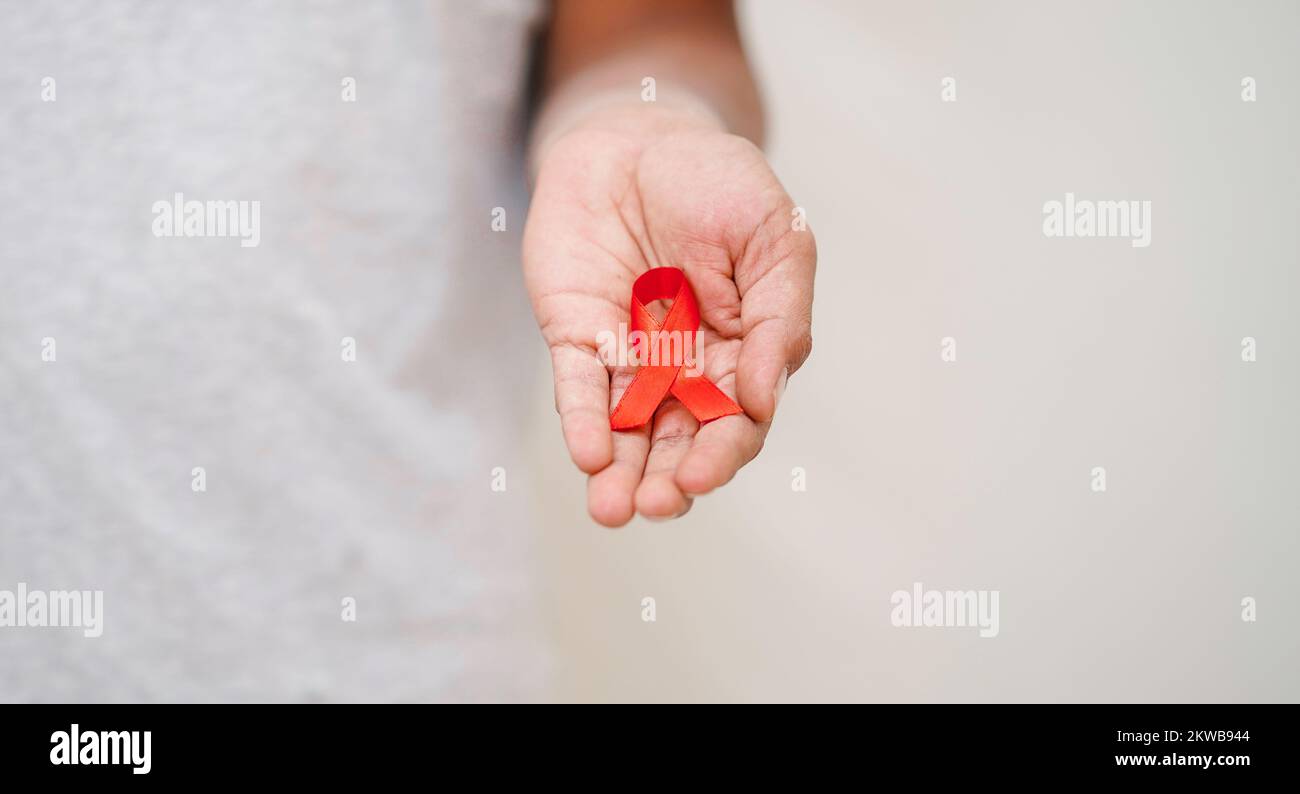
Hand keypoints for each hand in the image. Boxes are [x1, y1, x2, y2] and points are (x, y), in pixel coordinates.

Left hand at [523, 104, 814, 526]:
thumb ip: (778, 316)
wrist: (639, 137)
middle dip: (669, 478)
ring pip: (627, 430)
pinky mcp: (577, 338)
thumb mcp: (775, 236)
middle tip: (657, 502)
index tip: (703, 473)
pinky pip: (580, 388)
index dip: (722, 451)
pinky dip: (584, 422)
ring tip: (613, 508)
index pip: (736, 419)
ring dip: (621, 472)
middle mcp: (686, 367)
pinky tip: (589, 456)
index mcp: (742, 351)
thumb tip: (762, 397)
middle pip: (679, 439)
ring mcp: (630, 357)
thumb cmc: (717, 184)